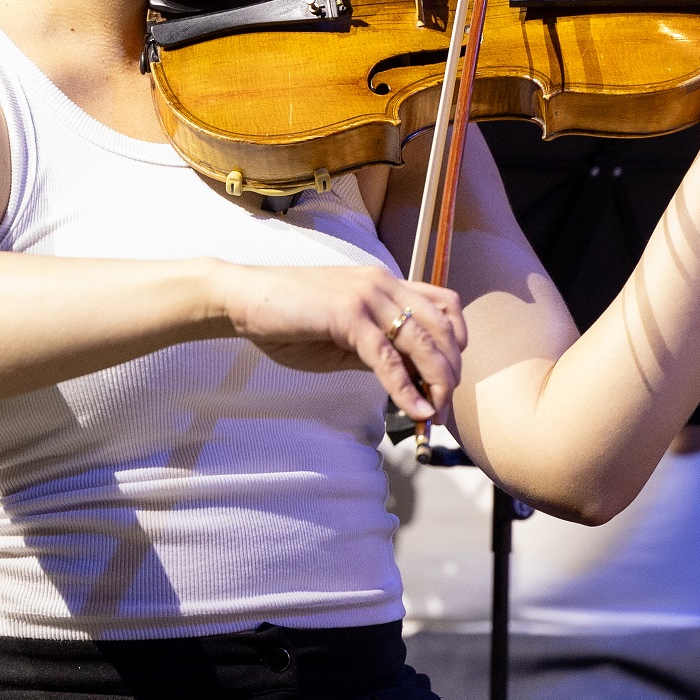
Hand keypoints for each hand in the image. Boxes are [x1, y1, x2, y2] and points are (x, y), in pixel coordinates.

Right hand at [218, 261, 466, 429]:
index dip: (455, 345)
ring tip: (435, 415)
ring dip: (437, 384)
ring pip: (423, 342)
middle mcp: (384, 283)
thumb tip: (410, 382)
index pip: (444, 307)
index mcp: (385, 283)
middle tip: (444, 409)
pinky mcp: (348, 316)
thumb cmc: (288, 317)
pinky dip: (406, 389)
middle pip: (442, 328)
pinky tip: (414, 410)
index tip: (448, 380)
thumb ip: (377, 351)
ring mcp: (367, 297)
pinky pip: (389, 359)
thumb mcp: (343, 335)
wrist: (244, 299)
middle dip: (450, 373)